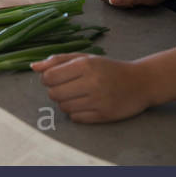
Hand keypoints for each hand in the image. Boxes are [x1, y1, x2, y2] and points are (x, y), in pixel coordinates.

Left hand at [32, 53, 153, 122]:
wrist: (141, 82)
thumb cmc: (108, 68)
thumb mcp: (85, 58)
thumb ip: (58, 60)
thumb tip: (33, 67)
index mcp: (85, 65)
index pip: (49, 77)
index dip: (47, 79)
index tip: (55, 78)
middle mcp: (92, 82)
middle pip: (54, 94)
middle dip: (54, 91)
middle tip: (66, 87)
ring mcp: (99, 100)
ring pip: (64, 107)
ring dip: (65, 102)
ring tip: (76, 95)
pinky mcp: (105, 115)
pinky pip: (76, 118)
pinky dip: (75, 113)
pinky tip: (84, 105)